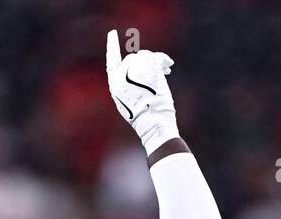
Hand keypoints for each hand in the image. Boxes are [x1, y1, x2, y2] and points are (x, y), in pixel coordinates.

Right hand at [105, 29, 178, 154]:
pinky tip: (169, 66)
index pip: (112, 61)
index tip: (113, 34)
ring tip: (165, 70)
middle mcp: (122, 76)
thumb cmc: (145, 118)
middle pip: (133, 59)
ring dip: (156, 62)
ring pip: (145, 57)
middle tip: (159, 70)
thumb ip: (130, 84)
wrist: (153, 123)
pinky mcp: (148, 70)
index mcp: (115, 84)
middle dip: (145, 63)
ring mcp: (134, 71)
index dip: (112, 47)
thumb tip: (141, 70)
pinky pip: (156, 58)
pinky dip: (163, 61)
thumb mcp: (130, 102)